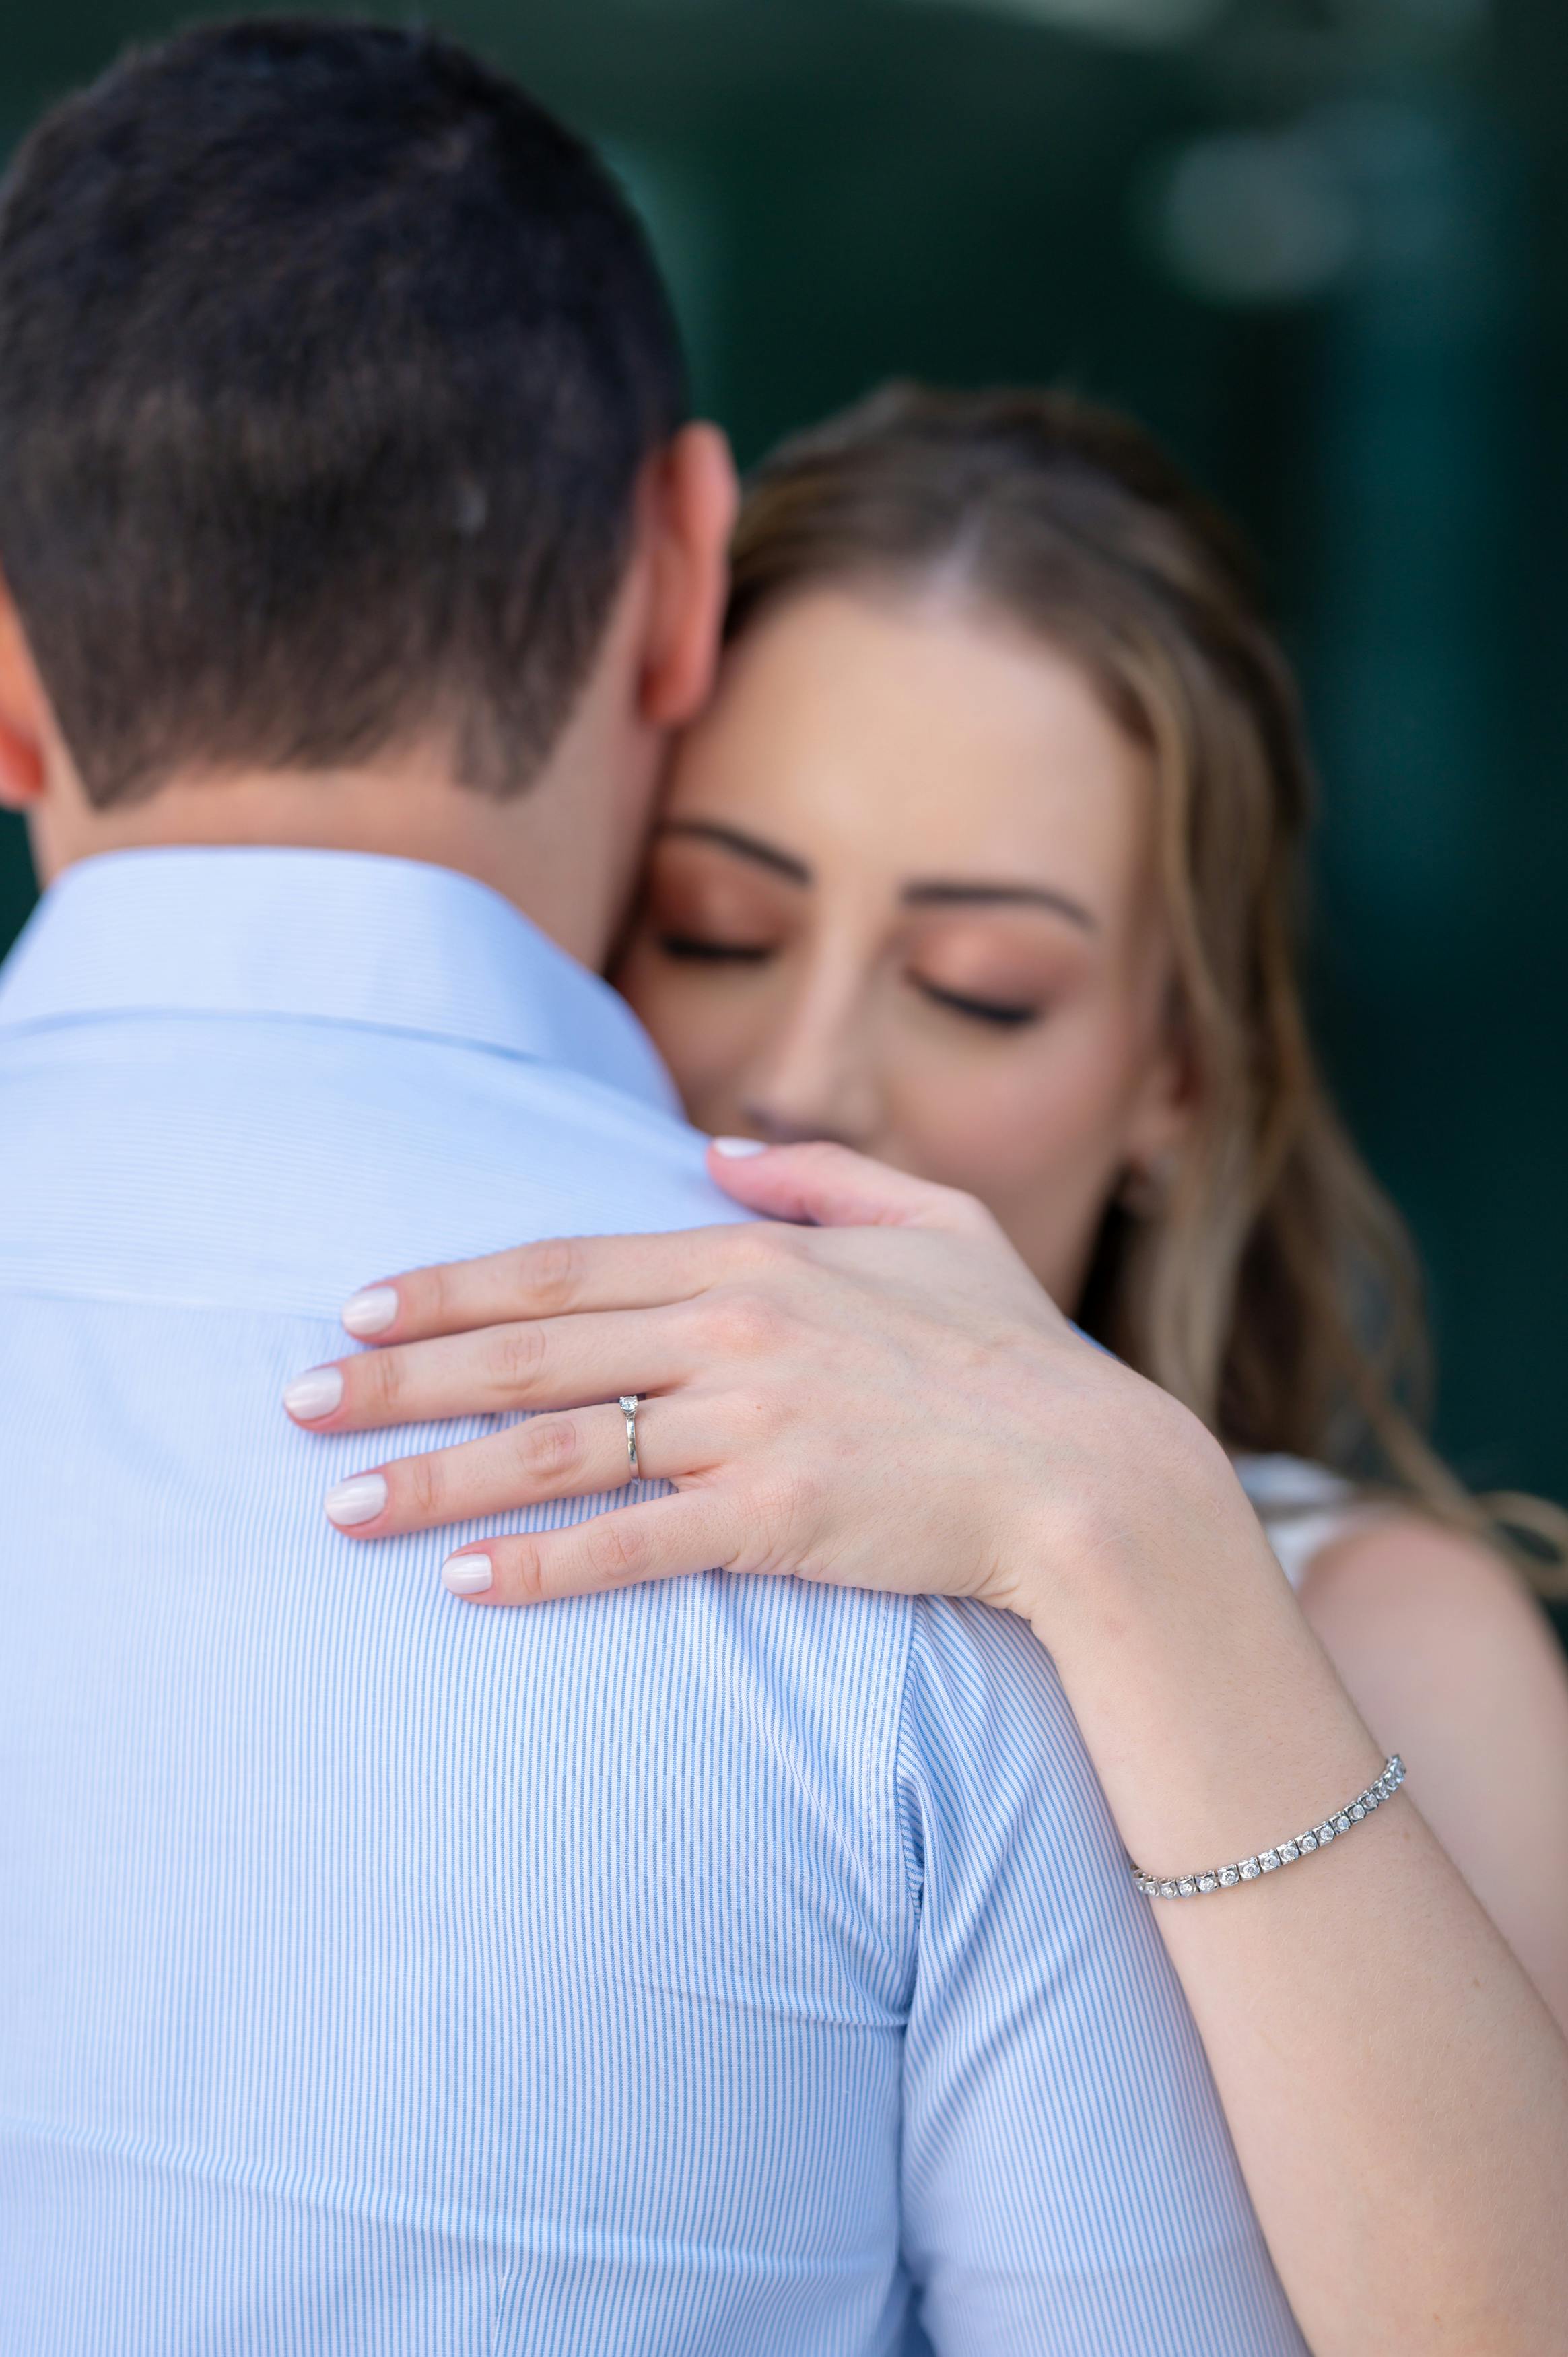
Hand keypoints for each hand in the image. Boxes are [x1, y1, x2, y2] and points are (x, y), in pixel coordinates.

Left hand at [284, 1140, 1237, 1629]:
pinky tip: (467, 1583)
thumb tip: (716, 1154)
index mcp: (754, 1259)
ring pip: (553, 1450)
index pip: (563, 1267)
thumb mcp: (935, 1220)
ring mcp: (750, 1427)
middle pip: (527, 1353)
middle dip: (397, 1381)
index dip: (450, 1289)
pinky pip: (631, 1544)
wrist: (1095, 1475)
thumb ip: (820, 1177)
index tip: (360, 1312)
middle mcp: (734, 1333)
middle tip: (295, 1406)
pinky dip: (542, 1565)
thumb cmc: (1017, 1350)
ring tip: (342, 1507)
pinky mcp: (774, 1520)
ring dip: (435, 1479)